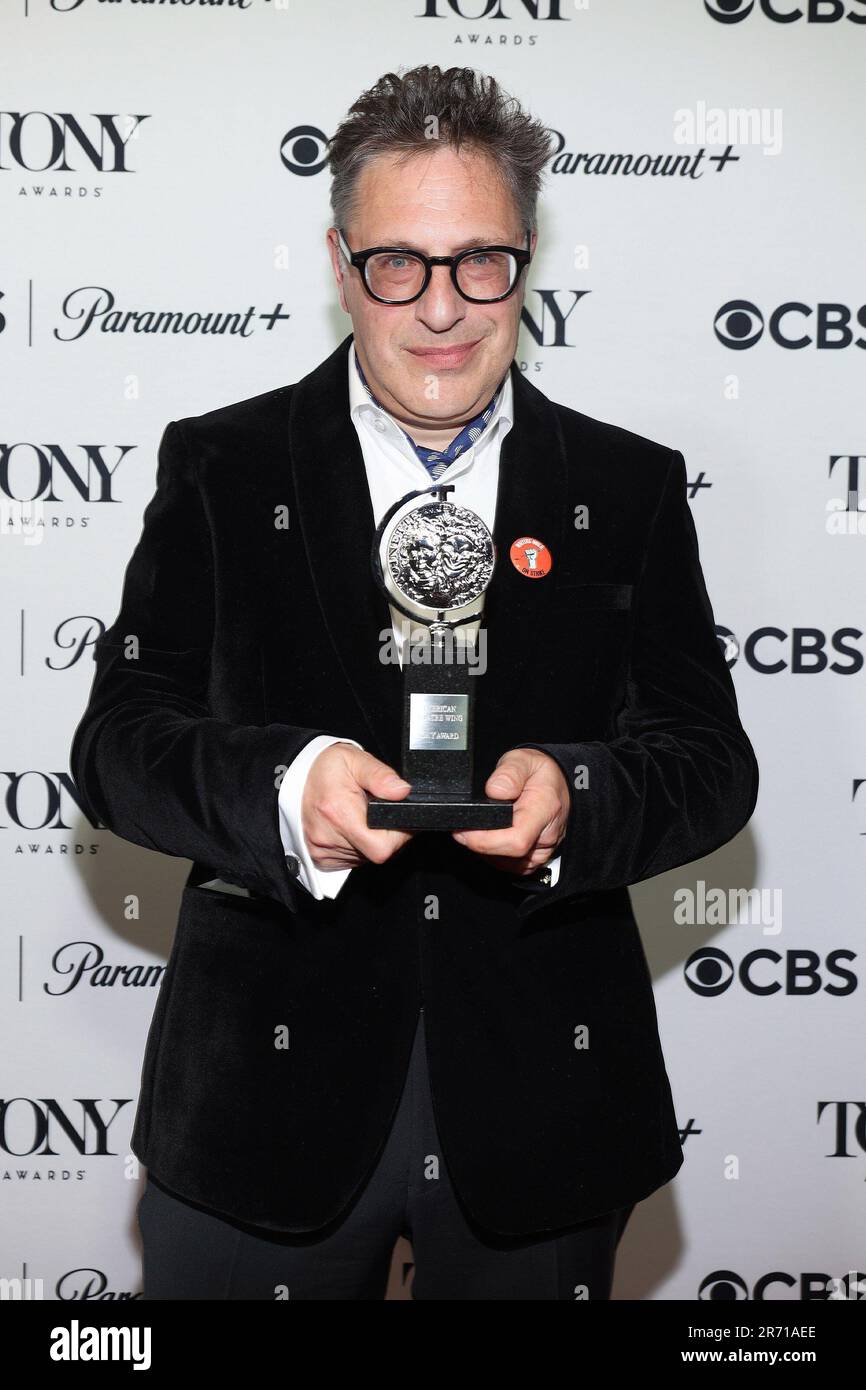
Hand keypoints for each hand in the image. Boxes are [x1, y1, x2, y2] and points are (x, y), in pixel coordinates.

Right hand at [302, 743, 413, 870]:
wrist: (298, 775)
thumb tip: (402, 791)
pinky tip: (351, 827)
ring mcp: (322, 851)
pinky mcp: (320, 858)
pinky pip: (350, 860)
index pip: (382, 846)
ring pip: (365, 857)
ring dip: (370, 841)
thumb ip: (381, 776)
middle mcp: (328, 837)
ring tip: (361, 817)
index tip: (395, 817)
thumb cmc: (327, 767)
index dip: (398, 835)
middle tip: (378, 813)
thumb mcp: (357, 760)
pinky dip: (357, 846)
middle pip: (376, 853)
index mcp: (339, 813)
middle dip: (386, 835)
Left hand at [451, 748, 569, 874]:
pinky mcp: (536, 857)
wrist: (558, 781)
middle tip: (462, 828)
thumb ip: (509, 773)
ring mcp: (543, 850)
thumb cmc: (540, 771)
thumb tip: (494, 791)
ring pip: (508, 864)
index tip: (463, 830)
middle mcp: (547, 835)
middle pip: (508, 856)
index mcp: (544, 810)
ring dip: (487, 851)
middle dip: (479, 844)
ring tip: (477, 829)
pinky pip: (512, 866)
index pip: (516, 840)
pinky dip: (496, 855)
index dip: (484, 840)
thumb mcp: (523, 760)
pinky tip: (490, 838)